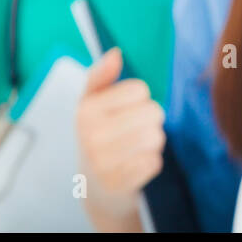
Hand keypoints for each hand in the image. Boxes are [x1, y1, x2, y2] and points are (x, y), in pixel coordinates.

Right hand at [75, 48, 163, 231]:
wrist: (95, 188)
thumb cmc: (99, 137)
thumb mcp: (93, 104)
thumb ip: (102, 75)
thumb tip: (116, 53)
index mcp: (85, 110)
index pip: (139, 90)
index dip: (140, 99)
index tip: (124, 111)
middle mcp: (90, 135)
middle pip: (153, 112)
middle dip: (150, 121)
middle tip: (132, 132)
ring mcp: (102, 162)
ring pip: (156, 136)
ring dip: (152, 142)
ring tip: (134, 149)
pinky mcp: (118, 184)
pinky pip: (154, 162)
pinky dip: (151, 163)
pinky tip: (134, 166)